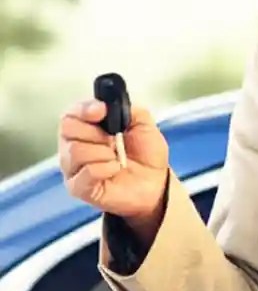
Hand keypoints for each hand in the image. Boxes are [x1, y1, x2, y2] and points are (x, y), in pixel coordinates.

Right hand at [58, 98, 169, 239]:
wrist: (156, 183)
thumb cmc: (146, 154)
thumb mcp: (144, 124)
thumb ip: (129, 109)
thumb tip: (110, 104)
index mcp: (87, 128)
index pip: (71, 113)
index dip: (85, 109)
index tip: (102, 111)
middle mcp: (73, 145)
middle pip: (68, 129)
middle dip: (96, 132)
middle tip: (116, 140)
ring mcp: (73, 168)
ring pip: (75, 150)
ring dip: (104, 152)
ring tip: (118, 158)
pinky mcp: (78, 187)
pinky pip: (85, 172)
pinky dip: (105, 168)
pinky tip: (115, 170)